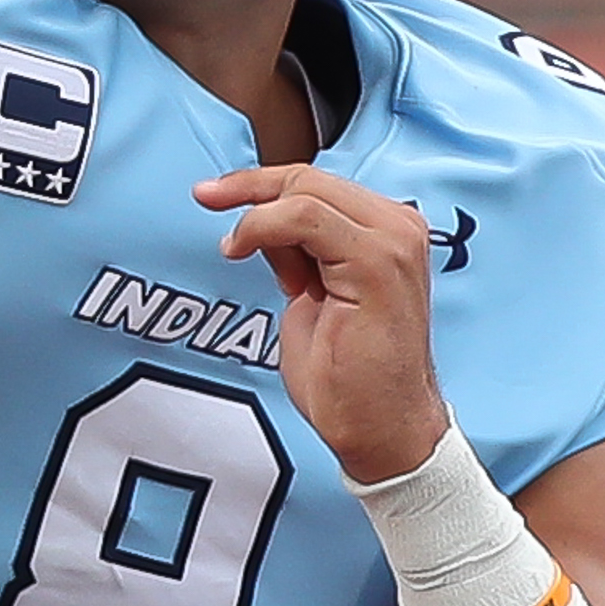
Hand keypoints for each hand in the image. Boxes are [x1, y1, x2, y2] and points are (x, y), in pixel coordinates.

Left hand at [195, 166, 453, 483]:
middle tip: (206, 197)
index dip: (261, 184)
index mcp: (387, 233)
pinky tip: (242, 249)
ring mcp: (393, 242)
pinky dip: (263, 226)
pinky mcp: (377, 262)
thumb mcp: (312, 296)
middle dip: (249, 185)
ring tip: (234, 248)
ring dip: (255, 212)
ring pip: (306, 191)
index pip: (317, 184)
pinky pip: (305, 218)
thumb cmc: (352, 376)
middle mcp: (398, 229)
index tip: (216, 191)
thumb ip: (298, 252)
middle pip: (310, 178)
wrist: (382, 427)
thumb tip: (265, 223)